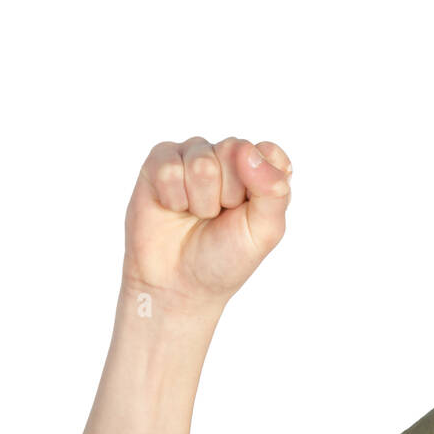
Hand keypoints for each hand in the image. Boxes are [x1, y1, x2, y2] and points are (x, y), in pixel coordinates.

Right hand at [122, 135, 292, 313]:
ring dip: (200, 201)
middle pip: (234, 150)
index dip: (259, 184)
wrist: (178, 284)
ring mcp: (193, 156)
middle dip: (228, 194)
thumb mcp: (264, 232)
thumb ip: (273, 191)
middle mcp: (227, 158)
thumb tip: (248, 150)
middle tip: (218, 217)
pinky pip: (169, 168)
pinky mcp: (160, 162)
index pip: (268, 152)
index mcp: (259, 171)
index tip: (248, 211)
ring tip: (196, 216)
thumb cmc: (225, 258)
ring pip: (201, 161)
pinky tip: (173, 209)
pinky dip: (173, 198)